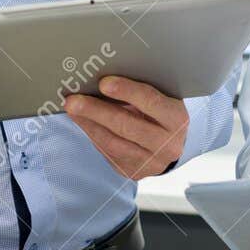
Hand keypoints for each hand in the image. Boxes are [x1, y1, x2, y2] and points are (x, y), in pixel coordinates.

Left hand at [64, 75, 189, 181]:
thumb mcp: (159, 99)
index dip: (127, 91)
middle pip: (127, 126)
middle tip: (74, 100)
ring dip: (89, 124)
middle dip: (97, 111)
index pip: (151, 101)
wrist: (171, 145)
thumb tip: (103, 78)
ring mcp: (151, 162)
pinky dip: (92, 135)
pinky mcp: (134, 172)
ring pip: (114, 143)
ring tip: (72, 109)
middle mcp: (168, 144)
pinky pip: (108, 153)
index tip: (103, 83)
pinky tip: (81, 122)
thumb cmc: (159, 113)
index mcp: (176, 118)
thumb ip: (139, 91)